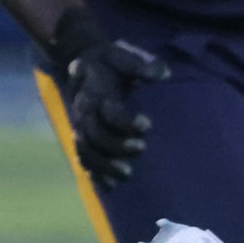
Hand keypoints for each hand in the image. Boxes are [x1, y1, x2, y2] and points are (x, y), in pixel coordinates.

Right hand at [66, 40, 168, 189]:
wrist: (87, 63)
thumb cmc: (112, 61)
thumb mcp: (125, 56)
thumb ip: (143, 65)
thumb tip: (163, 74)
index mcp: (93, 91)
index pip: (107, 111)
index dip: (125, 121)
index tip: (148, 124)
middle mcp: (83, 111)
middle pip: (92, 134)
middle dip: (115, 145)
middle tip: (142, 148)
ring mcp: (80, 125)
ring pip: (85, 150)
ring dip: (103, 165)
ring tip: (126, 175)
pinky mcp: (82, 136)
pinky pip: (83, 158)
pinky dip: (94, 173)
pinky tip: (110, 186)